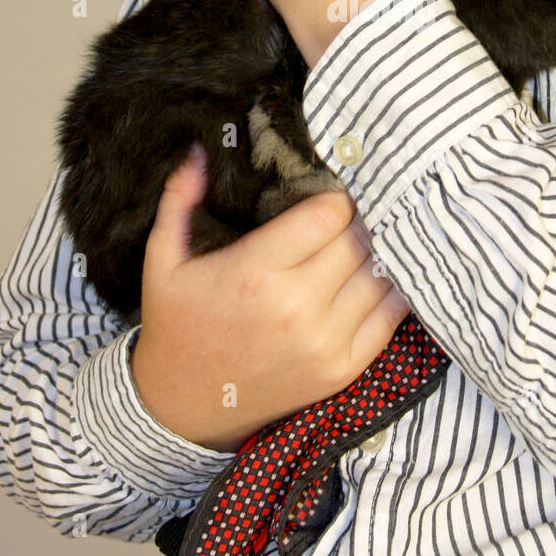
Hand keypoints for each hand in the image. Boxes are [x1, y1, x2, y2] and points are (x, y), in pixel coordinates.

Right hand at [129, 147, 409, 450]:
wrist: (182, 405)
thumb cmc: (177, 323)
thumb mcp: (164, 259)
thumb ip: (179, 199)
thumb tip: (200, 150)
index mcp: (257, 271)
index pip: (330, 213)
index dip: (334, 198)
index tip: (326, 197)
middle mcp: (297, 307)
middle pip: (360, 239)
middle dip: (357, 221)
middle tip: (349, 216)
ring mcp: (325, 341)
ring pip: (381, 273)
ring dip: (377, 252)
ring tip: (364, 242)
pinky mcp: (342, 369)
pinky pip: (391, 316)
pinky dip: (392, 290)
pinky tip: (376, 276)